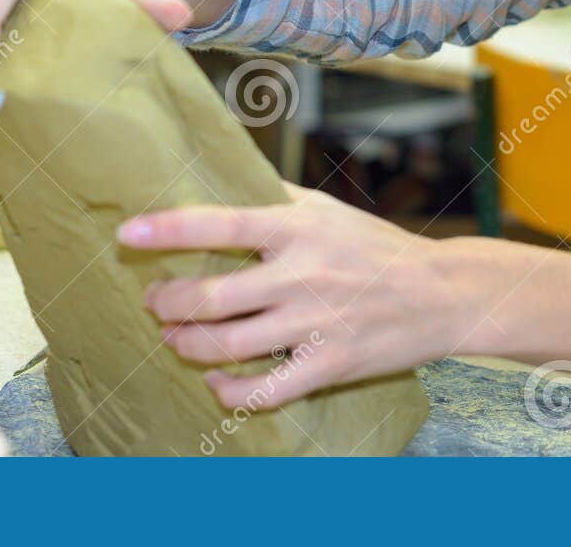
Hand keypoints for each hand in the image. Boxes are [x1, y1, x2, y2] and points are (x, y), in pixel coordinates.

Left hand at [119, 184, 459, 409]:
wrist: (442, 293)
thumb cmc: (376, 246)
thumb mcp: (328, 208)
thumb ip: (276, 197)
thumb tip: (221, 179)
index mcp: (297, 228)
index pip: (220, 223)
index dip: (168, 229)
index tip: (128, 234)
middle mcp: (301, 275)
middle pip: (209, 298)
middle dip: (167, 302)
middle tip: (155, 300)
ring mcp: (314, 323)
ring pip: (225, 346)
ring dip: (186, 344)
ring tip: (174, 336)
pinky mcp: (329, 364)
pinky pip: (263, 390)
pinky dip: (229, 391)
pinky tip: (215, 383)